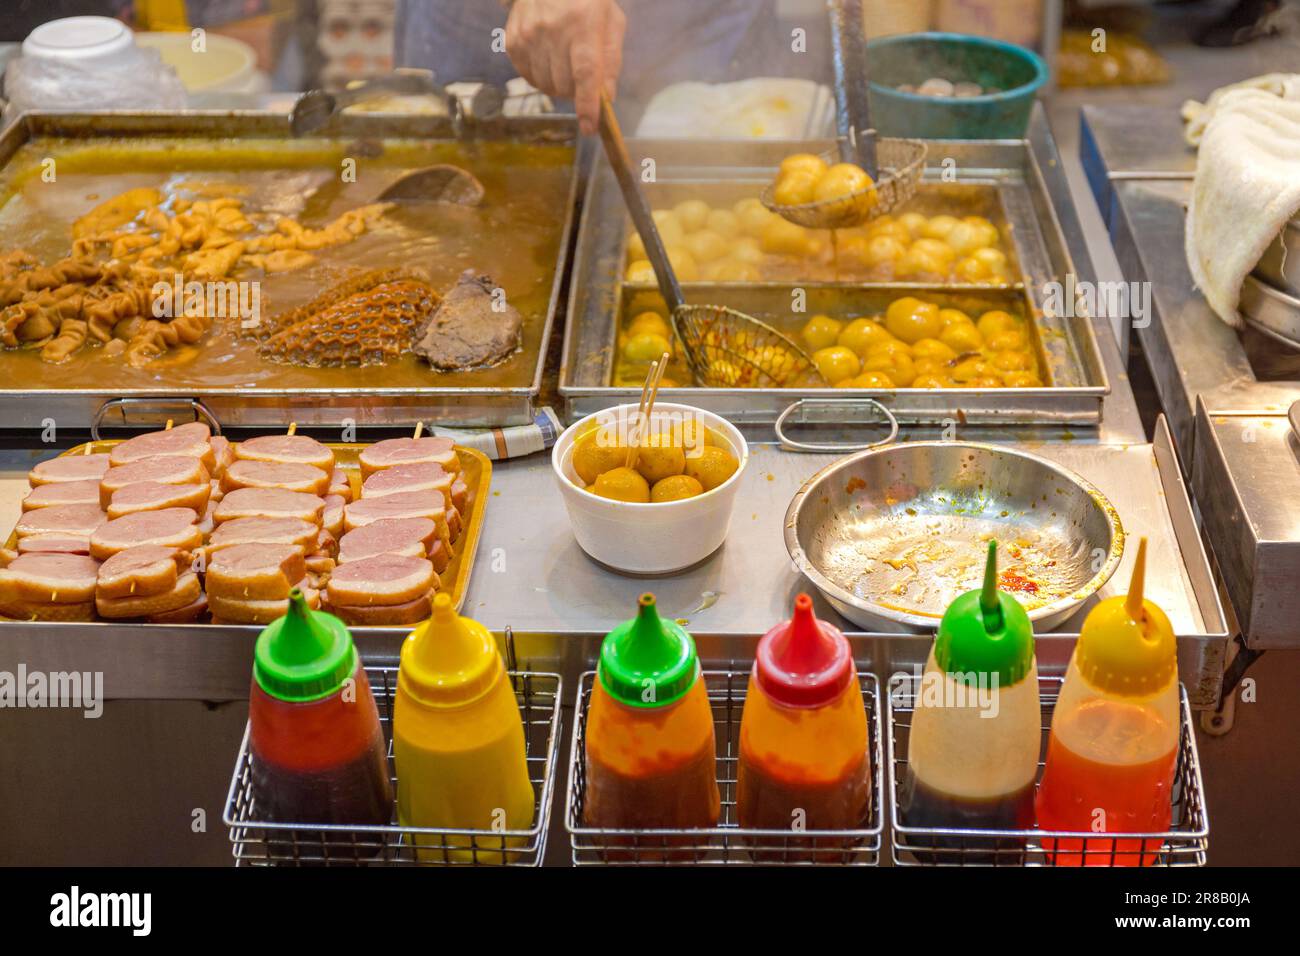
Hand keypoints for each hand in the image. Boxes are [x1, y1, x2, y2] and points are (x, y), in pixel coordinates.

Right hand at [505, 0, 625, 133]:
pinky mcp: (513, 40)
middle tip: (581, 75)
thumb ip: (611, 60)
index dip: (587, 104)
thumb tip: (607, 97)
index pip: (585, 73)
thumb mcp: (611, 21)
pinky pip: (528, 77)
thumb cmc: (587, 0)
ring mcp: (528, 35)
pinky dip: (541, 77)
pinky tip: (548, 60)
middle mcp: (553, 30)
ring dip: (558, 85)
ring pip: (546, 85)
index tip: (589, 127)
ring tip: (564, 63)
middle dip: (576, 90)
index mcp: (583, 24)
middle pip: (564, 85)